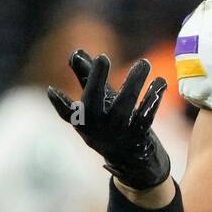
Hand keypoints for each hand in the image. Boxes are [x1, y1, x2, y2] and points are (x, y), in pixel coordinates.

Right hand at [47, 50, 170, 189]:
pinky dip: (152, 99)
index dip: (58, 103)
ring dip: (134, 82)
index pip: (67, 112)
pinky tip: (160, 83)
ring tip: (144, 63)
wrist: (129, 158)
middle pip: (94, 99)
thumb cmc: (107, 122)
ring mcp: (118, 132)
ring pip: (124, 105)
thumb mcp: (94, 104)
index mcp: (82, 121)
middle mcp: (97, 127)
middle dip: (96, 78)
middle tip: (102, 57)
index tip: (52, 90)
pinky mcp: (138, 136)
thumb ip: (86, 77)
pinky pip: (145, 115)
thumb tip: (76, 52)